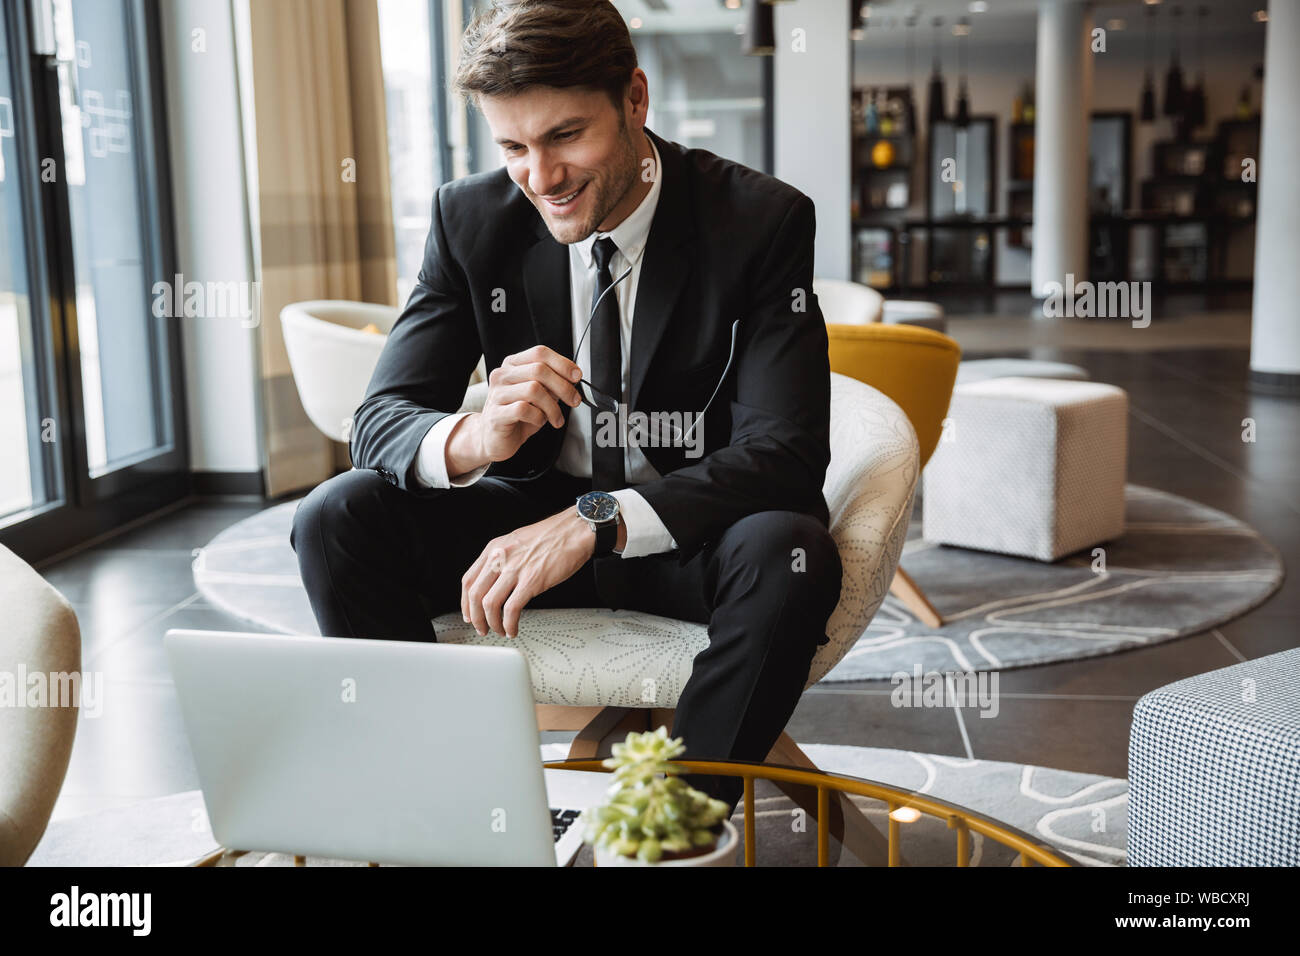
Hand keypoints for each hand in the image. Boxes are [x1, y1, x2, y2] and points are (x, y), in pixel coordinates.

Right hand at [447, 346, 583, 475]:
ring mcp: (497, 394)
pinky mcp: (496, 414)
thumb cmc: (518, 416)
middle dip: (563, 386)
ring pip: (533, 389)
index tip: (577, 376)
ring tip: (556, 418)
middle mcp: (502, 375)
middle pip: (539, 369)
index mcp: (513, 365)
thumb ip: (552, 384)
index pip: (540, 353)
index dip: (562, 363)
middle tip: (574, 401)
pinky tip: (538, 422)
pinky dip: (538, 417)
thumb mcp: (540, 396)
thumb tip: (572, 378)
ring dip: (552, 406)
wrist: (495, 439)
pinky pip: (523, 409)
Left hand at [460, 509, 594, 638]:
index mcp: (494, 548)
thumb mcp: (516, 542)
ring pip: (489, 604)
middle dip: (475, 618)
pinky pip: (511, 609)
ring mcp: (515, 569)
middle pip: (475, 595)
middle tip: (481, 628)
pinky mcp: (532, 581)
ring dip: (491, 623)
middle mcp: (500, 558)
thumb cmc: (552, 536)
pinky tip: (513, 628)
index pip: (468, 580)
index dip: (465, 602)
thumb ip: (502, 560)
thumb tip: (493, 584)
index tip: (469, 614)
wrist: (575, 531)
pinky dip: (509, 624)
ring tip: (498, 630)